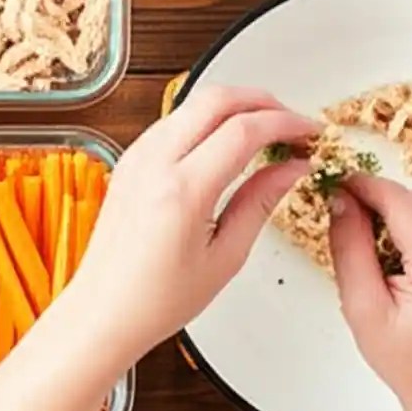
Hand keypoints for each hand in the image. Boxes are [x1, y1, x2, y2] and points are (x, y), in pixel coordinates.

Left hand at [71, 86, 317, 355]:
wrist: (101, 312)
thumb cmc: (156, 300)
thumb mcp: (225, 257)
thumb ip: (260, 203)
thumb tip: (293, 168)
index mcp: (181, 191)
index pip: (244, 129)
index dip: (285, 123)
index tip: (310, 132)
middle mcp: (153, 164)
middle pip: (216, 99)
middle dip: (262, 101)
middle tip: (291, 123)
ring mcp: (135, 159)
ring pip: (191, 104)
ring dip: (233, 107)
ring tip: (265, 134)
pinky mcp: (127, 162)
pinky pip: (171, 122)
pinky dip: (205, 120)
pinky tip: (226, 143)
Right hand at [330, 176, 411, 410]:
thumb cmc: (404, 356)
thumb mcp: (362, 305)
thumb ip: (350, 247)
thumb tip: (339, 199)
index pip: (397, 201)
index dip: (359, 185)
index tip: (324, 180)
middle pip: (406, 199)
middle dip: (366, 198)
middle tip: (328, 210)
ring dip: (379, 213)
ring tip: (351, 242)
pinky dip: (393, 225)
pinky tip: (376, 252)